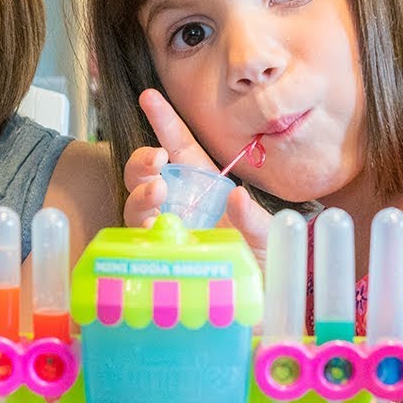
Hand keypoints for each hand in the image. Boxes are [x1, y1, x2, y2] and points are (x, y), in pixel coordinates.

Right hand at [129, 89, 272, 259]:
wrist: (261, 306)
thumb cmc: (263, 265)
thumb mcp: (267, 237)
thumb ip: (254, 219)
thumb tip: (237, 196)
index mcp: (205, 190)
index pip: (181, 148)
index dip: (164, 122)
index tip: (149, 96)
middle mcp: (180, 208)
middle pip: (147, 176)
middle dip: (142, 162)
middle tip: (155, 160)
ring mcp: (166, 235)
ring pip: (135, 209)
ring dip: (140, 196)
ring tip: (157, 192)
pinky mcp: (159, 263)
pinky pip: (138, 246)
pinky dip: (140, 236)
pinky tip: (151, 232)